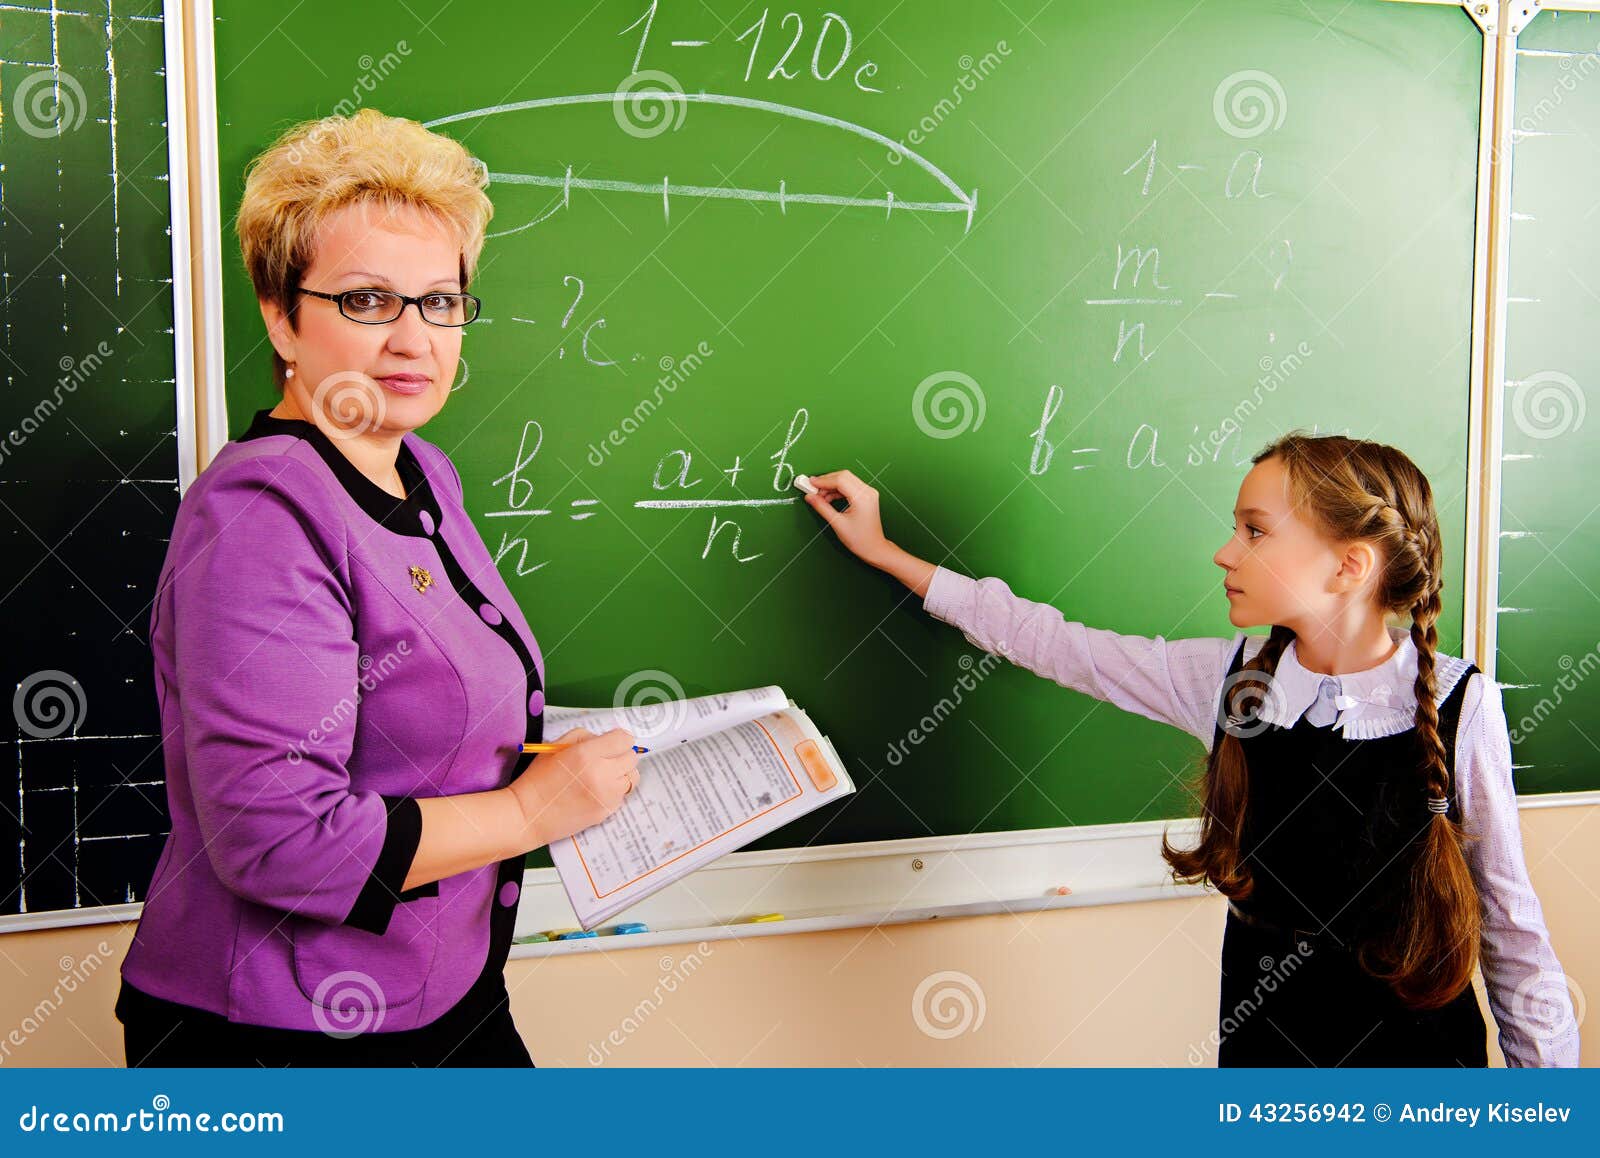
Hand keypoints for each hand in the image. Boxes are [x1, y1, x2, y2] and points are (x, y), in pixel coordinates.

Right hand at [507, 727, 638, 847]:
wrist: (528, 815)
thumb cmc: (538, 779)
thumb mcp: (556, 747)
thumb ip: (584, 737)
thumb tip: (607, 739)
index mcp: (586, 754)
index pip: (624, 739)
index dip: (618, 738)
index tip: (611, 742)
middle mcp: (601, 774)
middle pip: (632, 757)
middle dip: (621, 755)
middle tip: (605, 758)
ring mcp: (606, 795)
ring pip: (631, 777)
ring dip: (620, 773)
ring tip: (601, 775)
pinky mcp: (607, 811)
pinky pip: (622, 794)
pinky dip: (614, 790)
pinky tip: (595, 791)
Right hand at [802, 470, 895, 566]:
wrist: (874, 548)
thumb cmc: (859, 539)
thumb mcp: (837, 523)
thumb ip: (822, 507)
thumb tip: (809, 496)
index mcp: (862, 497)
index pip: (840, 480)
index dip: (823, 480)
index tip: (810, 483)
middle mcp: (868, 491)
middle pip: (843, 476)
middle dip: (826, 481)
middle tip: (813, 489)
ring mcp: (869, 492)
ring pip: (846, 479)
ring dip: (831, 485)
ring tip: (820, 497)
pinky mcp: (867, 495)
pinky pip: (850, 486)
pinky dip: (838, 490)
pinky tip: (829, 498)